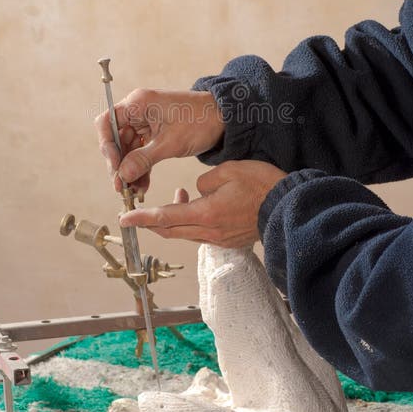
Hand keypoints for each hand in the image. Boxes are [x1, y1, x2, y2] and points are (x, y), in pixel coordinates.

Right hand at [96, 89, 223, 192]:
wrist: (224, 119)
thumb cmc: (200, 121)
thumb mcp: (171, 143)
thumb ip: (143, 159)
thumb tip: (122, 175)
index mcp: (138, 103)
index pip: (107, 122)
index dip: (107, 146)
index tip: (115, 167)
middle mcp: (138, 110)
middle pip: (116, 139)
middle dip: (118, 164)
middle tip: (122, 187)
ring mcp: (145, 122)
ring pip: (127, 149)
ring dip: (129, 170)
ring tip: (133, 191)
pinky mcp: (154, 133)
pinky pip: (140, 152)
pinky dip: (140, 168)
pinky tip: (142, 186)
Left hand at [119, 160, 286, 248]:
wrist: (288, 206)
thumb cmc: (261, 185)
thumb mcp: (229, 171)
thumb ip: (204, 182)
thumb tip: (195, 192)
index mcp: (207, 214)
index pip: (165, 218)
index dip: (142, 218)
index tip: (124, 218)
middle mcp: (209, 231)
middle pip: (170, 230)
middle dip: (150, 221)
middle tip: (137, 211)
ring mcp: (219, 239)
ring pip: (184, 232)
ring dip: (173, 218)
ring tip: (178, 195)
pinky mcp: (227, 240)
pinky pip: (199, 233)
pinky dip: (190, 221)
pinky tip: (196, 206)